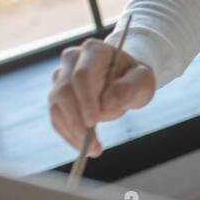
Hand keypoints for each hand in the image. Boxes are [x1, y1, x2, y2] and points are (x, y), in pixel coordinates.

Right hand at [48, 37, 155, 156]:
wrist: (125, 77)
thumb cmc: (135, 76)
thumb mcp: (143, 80)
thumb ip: (129, 88)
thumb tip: (107, 105)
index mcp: (94, 50)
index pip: (82, 74)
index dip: (85, 99)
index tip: (93, 122)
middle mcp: (72, 59)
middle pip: (64, 90)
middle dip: (76, 120)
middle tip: (92, 144)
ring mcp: (61, 76)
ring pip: (56, 105)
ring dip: (71, 131)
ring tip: (92, 149)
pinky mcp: (57, 94)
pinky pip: (56, 116)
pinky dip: (68, 133)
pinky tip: (83, 146)